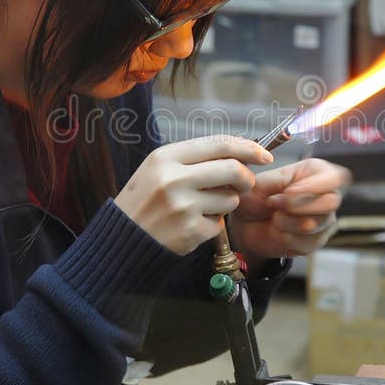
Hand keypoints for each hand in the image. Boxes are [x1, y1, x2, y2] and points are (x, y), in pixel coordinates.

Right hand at [115, 135, 272, 254]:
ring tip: (203, 207)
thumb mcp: (159, 169)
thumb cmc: (144, 201)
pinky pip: (219, 223)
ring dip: (226, 203)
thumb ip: (195, 159)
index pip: (219, 144)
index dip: (247, 147)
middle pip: (233, 169)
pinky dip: (212, 224)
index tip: (264, 154)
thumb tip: (239, 154)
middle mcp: (174, 179)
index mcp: (166, 157)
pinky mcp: (190, 231)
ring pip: (230, 199)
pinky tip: (191, 224)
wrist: (121, 240)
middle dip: (246, 177)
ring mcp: (183, 206)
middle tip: (245, 183)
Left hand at [230, 158, 350, 259]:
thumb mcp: (260, 182)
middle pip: (331, 202)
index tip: (288, 191)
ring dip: (286, 222)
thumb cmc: (255, 197)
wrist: (246, 224)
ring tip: (273, 217)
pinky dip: (286, 238)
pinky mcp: (316, 241)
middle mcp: (326, 195)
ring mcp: (324, 220)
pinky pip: (307, 243)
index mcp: (316, 173)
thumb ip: (277, 181)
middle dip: (296, 205)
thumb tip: (293, 191)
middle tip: (273, 204)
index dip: (314, 186)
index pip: (335, 177)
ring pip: (315, 223)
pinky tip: (277, 231)